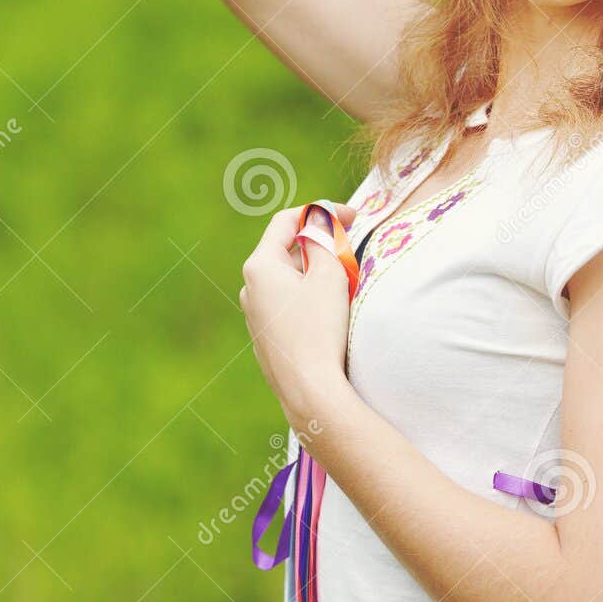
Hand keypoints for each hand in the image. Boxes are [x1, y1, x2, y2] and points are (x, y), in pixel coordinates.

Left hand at [239, 201, 357, 432]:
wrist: (309, 390)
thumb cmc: (319, 328)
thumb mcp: (329, 273)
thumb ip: (324, 238)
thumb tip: (319, 220)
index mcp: (260, 266)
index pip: (287, 221)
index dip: (321, 211)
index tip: (352, 216)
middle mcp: (250, 288)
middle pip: (287, 250)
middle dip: (320, 243)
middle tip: (352, 247)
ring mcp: (255, 315)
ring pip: (289, 278)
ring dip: (316, 270)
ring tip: (346, 279)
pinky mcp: (266, 337)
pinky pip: (288, 303)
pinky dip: (309, 295)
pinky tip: (331, 309)